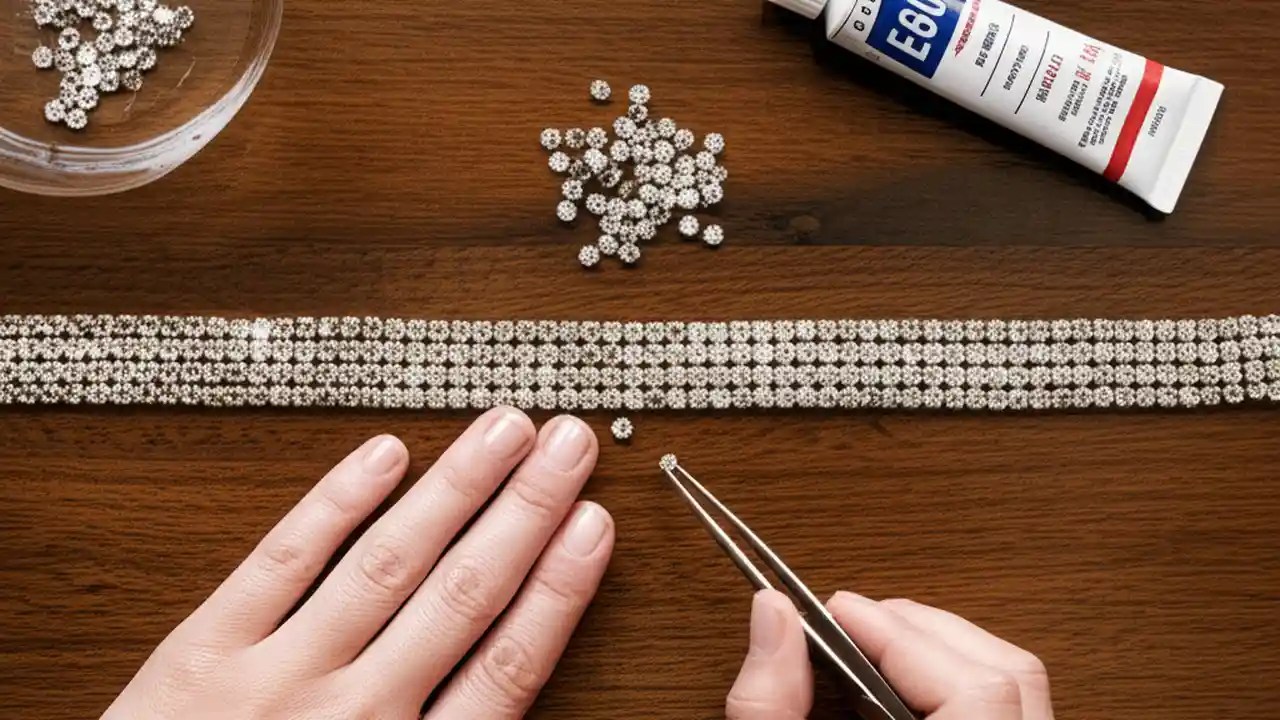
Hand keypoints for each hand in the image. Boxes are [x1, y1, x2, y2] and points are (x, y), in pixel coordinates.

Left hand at [105, 408, 613, 719]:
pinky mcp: (203, 652)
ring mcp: (276, 678)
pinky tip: (384, 456)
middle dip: (526, 512)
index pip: (507, 666)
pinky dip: (336, 503)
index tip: (593, 527)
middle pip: (463, 595)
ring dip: (455, 488)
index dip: (559, 587)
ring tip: (502, 430)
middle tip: (568, 447)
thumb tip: (508, 686)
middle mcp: (352, 718)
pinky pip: (281, 560)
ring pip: (388, 563)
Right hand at [727, 590, 1053, 718]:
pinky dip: (959, 683)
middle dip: (922, 630)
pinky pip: (1013, 711)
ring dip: (945, 651)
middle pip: (1008, 674)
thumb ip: (772, 710)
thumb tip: (771, 617)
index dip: (902, 637)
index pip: (976, 691)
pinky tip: (903, 690)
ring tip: (875, 647)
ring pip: (1021, 688)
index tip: (837, 611)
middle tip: (851, 622)